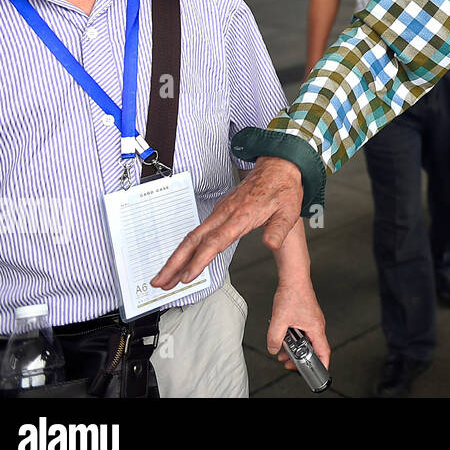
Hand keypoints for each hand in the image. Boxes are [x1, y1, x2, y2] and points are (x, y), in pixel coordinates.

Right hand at [152, 156, 303, 288]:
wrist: (278, 166)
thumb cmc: (283, 188)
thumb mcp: (289, 210)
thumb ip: (279, 229)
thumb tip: (271, 244)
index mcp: (241, 215)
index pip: (215, 241)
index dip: (199, 260)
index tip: (186, 277)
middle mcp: (225, 213)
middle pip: (193, 240)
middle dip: (174, 263)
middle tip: (160, 282)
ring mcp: (220, 212)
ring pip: (192, 236)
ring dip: (176, 258)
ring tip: (164, 278)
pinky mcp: (220, 212)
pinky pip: (198, 232)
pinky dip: (186, 248)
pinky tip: (182, 259)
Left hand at [268, 277, 329, 369]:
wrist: (294, 277)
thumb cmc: (292, 294)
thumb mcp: (279, 320)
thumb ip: (274, 338)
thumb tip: (274, 349)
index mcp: (315, 328)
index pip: (324, 352)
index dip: (322, 365)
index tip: (318, 373)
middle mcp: (317, 325)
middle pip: (313, 348)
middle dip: (301, 358)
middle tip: (290, 364)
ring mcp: (312, 320)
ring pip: (306, 340)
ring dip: (295, 348)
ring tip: (282, 352)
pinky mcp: (307, 316)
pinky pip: (303, 332)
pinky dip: (294, 338)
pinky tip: (283, 337)